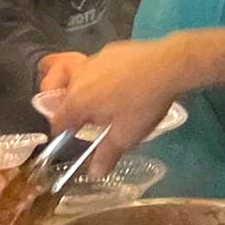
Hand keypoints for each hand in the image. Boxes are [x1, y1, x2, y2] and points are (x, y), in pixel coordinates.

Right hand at [37, 40, 183, 166]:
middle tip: (90, 121)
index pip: (57, 120)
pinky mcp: (109, 50)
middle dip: (72, 110)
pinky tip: (122, 82)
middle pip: (63, 97)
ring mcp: (92, 60)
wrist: (167, 65)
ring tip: (106, 101)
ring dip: (85, 91)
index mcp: (77, 101)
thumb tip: (93, 174)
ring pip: (78, 79)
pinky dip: (101, 77)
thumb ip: (106, 155)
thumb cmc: (142, 104)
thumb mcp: (125, 135)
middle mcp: (77, 78)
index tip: (70, 139)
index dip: (61, 133)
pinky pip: (96, 67)